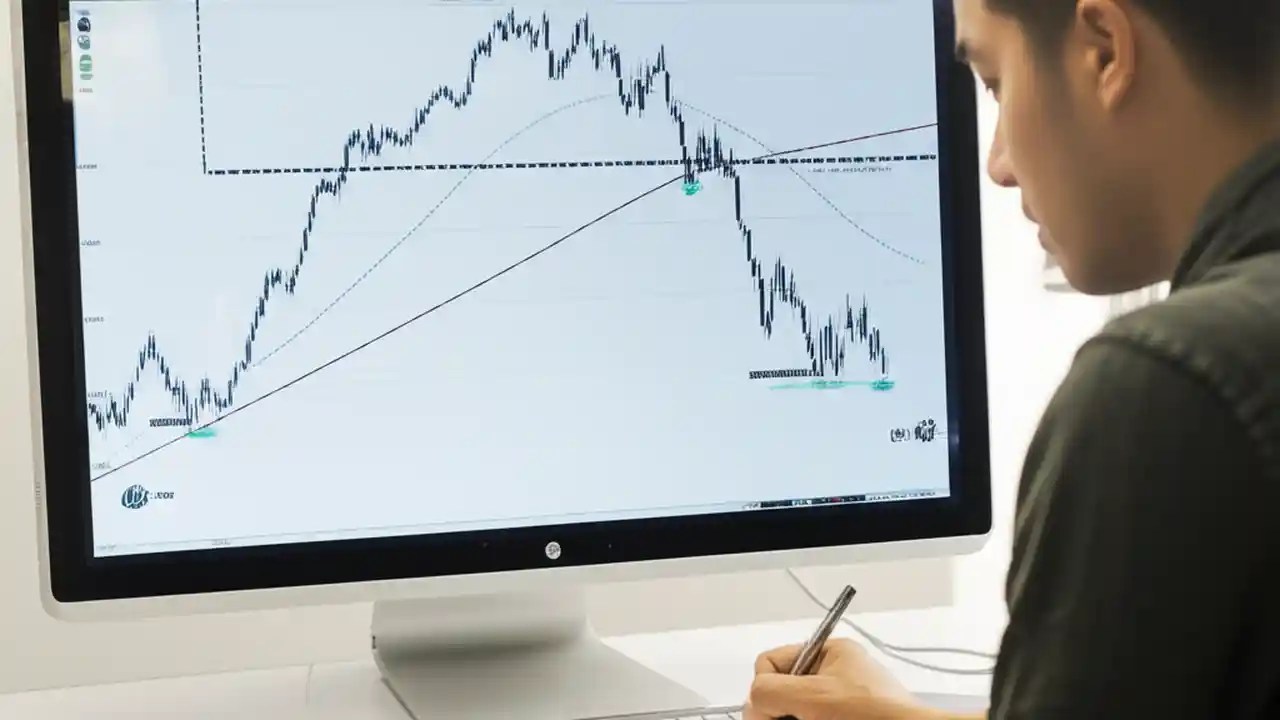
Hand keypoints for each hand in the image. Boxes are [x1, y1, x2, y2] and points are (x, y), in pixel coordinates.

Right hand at [744, 638, 934, 719]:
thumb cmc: (878, 715)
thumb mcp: (815, 695)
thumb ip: (772, 691)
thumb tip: (752, 701)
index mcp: (828, 654)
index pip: (770, 663)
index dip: (765, 688)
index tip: (769, 712)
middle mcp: (832, 677)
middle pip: (780, 693)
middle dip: (779, 713)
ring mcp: (837, 705)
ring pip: (792, 714)